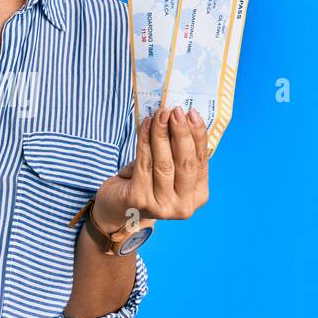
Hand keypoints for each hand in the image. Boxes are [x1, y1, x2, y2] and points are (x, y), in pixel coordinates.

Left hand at [92, 105, 209, 227]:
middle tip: (176, 111)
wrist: (116, 206)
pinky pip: (144, 163)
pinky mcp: (139, 200)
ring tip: (160, 113)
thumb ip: (177, 152)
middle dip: (181, 133)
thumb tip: (180, 117)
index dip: (198, 136)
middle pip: (185, 163)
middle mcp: (183, 206)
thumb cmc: (145, 183)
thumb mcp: (168, 169)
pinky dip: (145, 140)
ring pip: (164, 162)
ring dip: (161, 133)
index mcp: (197, 196)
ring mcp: (162, 206)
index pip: (201, 161)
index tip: (193, 113)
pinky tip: (145, 124)